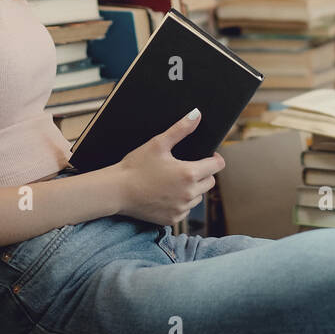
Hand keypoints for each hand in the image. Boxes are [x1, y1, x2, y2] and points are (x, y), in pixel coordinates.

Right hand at [115, 111, 224, 226]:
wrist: (117, 191)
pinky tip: (166, 193)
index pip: (217, 166)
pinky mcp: (172, 219)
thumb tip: (196, 114)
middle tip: (186, 166)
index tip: (206, 155)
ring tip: (174, 180)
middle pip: (210, 182)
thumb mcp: (158, 143)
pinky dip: (180, 202)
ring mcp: (181, 209)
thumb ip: (181, 129)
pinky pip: (185, 210)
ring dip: (193, 189)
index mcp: (189, 173)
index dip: (214, 158)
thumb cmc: (136, 166)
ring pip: (198, 197)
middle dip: (203, 173)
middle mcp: (189, 194)